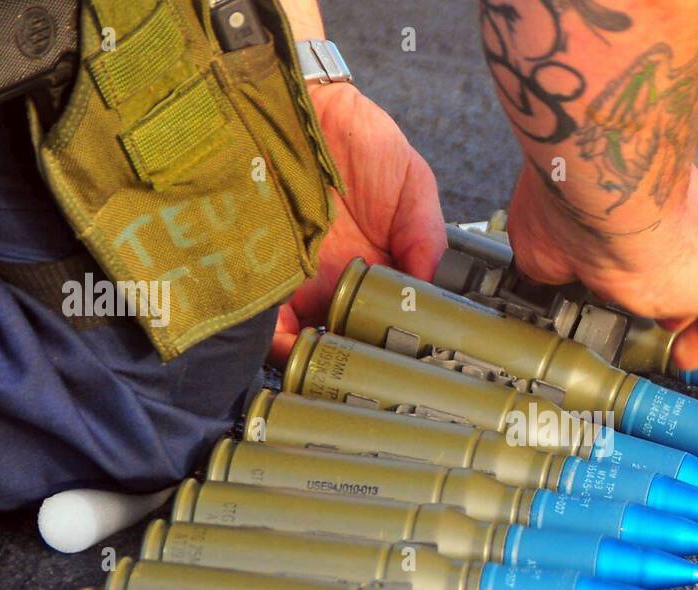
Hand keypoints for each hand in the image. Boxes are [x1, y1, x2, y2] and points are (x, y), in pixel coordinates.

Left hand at [271, 83, 446, 364]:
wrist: (302, 106)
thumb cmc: (361, 139)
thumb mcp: (414, 184)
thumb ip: (427, 238)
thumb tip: (435, 291)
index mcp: (380, 268)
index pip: (391, 319)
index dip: (400, 344)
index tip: (410, 362)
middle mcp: (340, 282)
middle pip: (351, 339)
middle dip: (360, 362)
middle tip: (370, 376)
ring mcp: (300, 282)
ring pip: (311, 339)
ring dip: (322, 359)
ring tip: (335, 368)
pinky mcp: (262, 275)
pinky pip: (266, 323)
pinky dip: (278, 343)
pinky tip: (294, 350)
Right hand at [505, 164, 697, 370]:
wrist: (604, 194)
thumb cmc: (572, 196)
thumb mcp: (543, 233)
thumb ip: (553, 253)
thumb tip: (542, 270)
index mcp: (644, 187)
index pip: (661, 210)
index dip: (647, 241)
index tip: (629, 265)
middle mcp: (685, 203)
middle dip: (676, 268)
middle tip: (649, 295)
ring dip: (691, 299)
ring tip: (667, 326)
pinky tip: (686, 357)